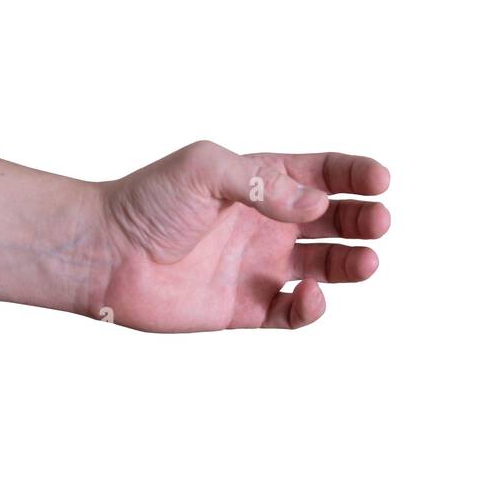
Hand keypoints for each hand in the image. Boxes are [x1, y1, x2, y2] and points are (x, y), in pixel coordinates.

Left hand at [97, 141, 389, 331]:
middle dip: (364, 220)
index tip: (380, 182)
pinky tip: (310, 294)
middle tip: (379, 222)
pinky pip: (294, 312)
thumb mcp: (206, 169)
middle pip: (336, 221)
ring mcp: (261, 266)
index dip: (357, 177)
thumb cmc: (147, 201)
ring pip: (326, 266)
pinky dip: (312, 307)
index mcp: (264, 182)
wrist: (102, 253)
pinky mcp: (248, 307)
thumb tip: (317, 206)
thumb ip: (265, 183)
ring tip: (366, 263)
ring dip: (352, 264)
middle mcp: (269, 223)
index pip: (325, 175)